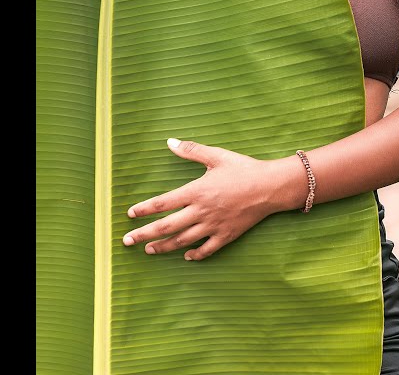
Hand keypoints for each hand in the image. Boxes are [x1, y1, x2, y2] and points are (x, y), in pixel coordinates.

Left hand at [123, 138, 297, 260]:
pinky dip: (195, 255)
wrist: (271, 187)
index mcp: (196, 191)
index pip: (162, 203)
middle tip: (127, 241)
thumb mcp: (217, 156)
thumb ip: (192, 151)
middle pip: (166, 226)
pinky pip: (207, 249)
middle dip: (144, 234)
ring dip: (164, 247)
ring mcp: (214, 225)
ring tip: (149, 250)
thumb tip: (170, 141)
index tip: (129, 214)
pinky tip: (186, 257)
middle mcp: (201, 211)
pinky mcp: (227, 235)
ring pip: (183, 241)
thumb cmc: (243, 169)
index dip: (143, 210)